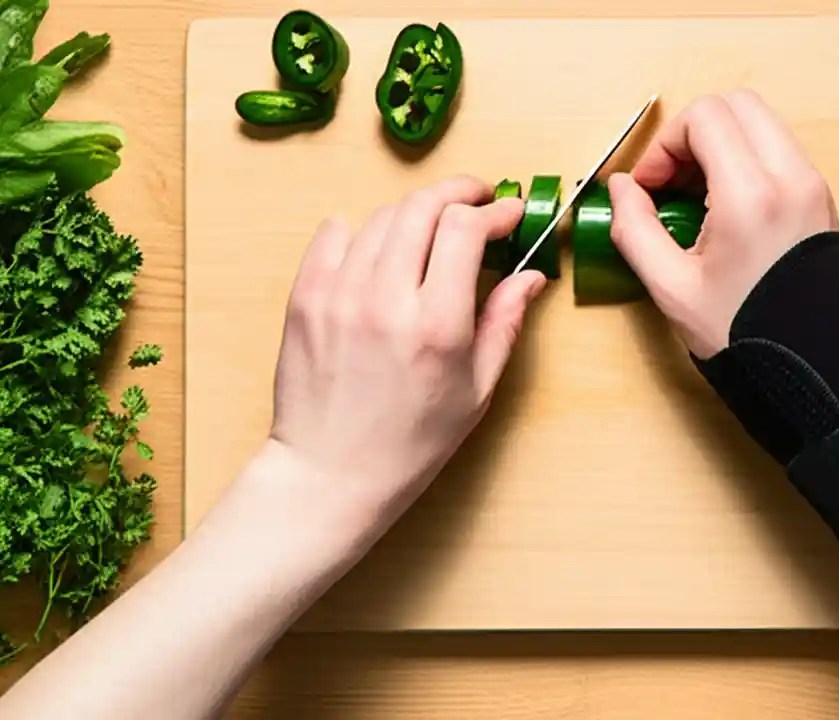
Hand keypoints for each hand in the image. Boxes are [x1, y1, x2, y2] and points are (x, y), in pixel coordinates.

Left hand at [267, 175, 545, 524]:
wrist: (332, 473)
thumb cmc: (411, 441)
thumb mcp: (476, 389)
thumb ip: (504, 323)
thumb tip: (531, 275)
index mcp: (436, 325)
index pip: (464, 229)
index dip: (494, 211)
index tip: (510, 212)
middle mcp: (385, 299)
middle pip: (422, 207)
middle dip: (457, 194)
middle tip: (477, 200)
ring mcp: (339, 295)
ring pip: (381, 217)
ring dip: (415, 211)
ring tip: (433, 227)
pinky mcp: (305, 299)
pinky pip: (332, 236)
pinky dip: (361, 228)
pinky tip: (379, 243)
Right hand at [608, 90, 838, 357]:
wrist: (818, 374)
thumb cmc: (750, 340)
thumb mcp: (672, 288)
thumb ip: (634, 228)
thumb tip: (621, 189)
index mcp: (752, 195)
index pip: (704, 117)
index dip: (664, 144)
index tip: (650, 186)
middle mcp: (792, 179)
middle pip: (737, 106)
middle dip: (695, 134)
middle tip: (672, 181)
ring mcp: (814, 188)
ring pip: (762, 126)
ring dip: (722, 147)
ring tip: (696, 201)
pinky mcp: (823, 203)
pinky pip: (781, 154)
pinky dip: (748, 164)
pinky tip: (725, 214)